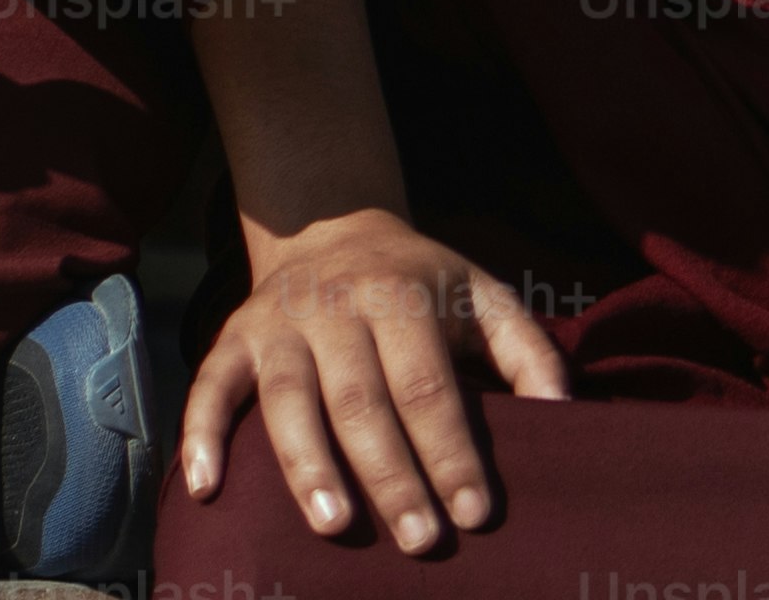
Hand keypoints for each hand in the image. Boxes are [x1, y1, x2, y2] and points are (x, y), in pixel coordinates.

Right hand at [179, 206, 563, 554]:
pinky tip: (208, 489)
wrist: (329, 226)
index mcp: (401, 297)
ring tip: (334, 527)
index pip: (428, 383)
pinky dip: (202, 435)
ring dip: (308, 465)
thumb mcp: (482, 295)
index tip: (476, 513)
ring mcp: (278, 323)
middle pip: (361, 399)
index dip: (451, 450)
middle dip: (391, 475)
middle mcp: (335, 308)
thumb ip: (528, 352)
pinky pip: (210, 385)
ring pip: (288, 398)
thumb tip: (566, 415)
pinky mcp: (233, 336)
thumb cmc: (420, 283)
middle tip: (419, 541)